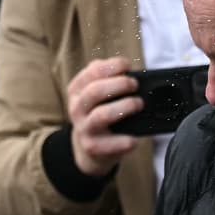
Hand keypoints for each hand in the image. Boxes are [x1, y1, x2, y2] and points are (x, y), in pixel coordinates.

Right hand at [66, 57, 140, 177]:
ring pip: (102, 115)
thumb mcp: (96, 94)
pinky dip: (126, 140)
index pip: (92, 72)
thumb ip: (105, 78)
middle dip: (119, 84)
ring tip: (138, 104)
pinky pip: (111, 143)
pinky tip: (134, 138)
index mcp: (76, 91)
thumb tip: (126, 70)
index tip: (127, 65)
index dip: (112, 66)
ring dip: (125, 106)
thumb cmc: (98, 113)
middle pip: (95, 91)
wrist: (89, 148)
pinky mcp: (93, 147)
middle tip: (135, 85)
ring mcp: (84, 128)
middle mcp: (76, 108)